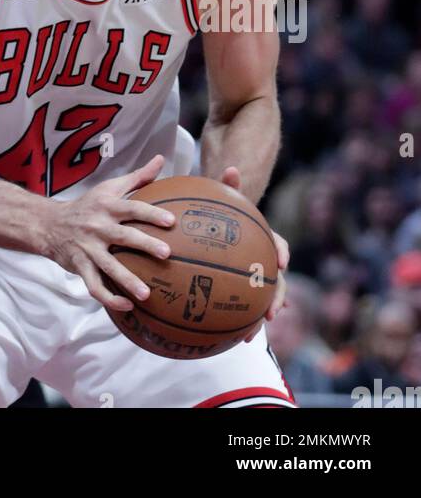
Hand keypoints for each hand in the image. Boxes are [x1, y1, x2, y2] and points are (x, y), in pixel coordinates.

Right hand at [42, 154, 173, 312]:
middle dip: (144, 244)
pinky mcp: (80, 266)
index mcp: (107, 207)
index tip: (171, 221)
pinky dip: (109, 298)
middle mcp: (98, 226)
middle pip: (123, 236)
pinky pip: (94, 286)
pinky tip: (128, 306)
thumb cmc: (87, 205)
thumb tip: (161, 159)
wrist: (49, 223)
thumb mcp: (109, 188)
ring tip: (147, 294)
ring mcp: (88, 248)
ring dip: (127, 280)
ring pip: (108, 266)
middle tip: (166, 253)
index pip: (132, 208)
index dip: (151, 213)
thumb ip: (138, 177)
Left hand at [219, 166, 287, 341]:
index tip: (282, 263)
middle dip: (277, 297)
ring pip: (265, 298)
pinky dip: (243, 321)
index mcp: (264, 238)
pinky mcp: (243, 288)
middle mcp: (264, 259)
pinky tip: (236, 338)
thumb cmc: (224, 211)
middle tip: (272, 312)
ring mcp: (256, 275)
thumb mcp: (224, 197)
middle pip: (278, 280)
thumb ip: (228, 185)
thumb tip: (231, 168)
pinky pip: (246, 306)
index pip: (279, 245)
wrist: (224, 225)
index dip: (282, 253)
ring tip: (251, 334)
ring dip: (261, 316)